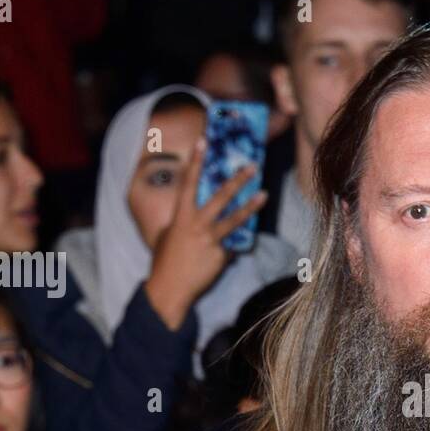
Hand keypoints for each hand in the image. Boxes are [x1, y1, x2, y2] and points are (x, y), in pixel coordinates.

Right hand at [143, 137, 268, 329]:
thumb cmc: (165, 261)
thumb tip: (195, 218)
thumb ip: (184, 223)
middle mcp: (197, 225)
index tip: (204, 142)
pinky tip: (218, 257)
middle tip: (251, 166)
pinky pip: (230, 247)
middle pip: (221, 197)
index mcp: (181, 217)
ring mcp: (211, 240)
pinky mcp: (221, 256)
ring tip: (264, 195)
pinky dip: (228, 249)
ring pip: (235, 220)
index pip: (189, 183)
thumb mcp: (169, 236)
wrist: (170, 289)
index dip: (196, 161)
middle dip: (237, 180)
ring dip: (250, 206)